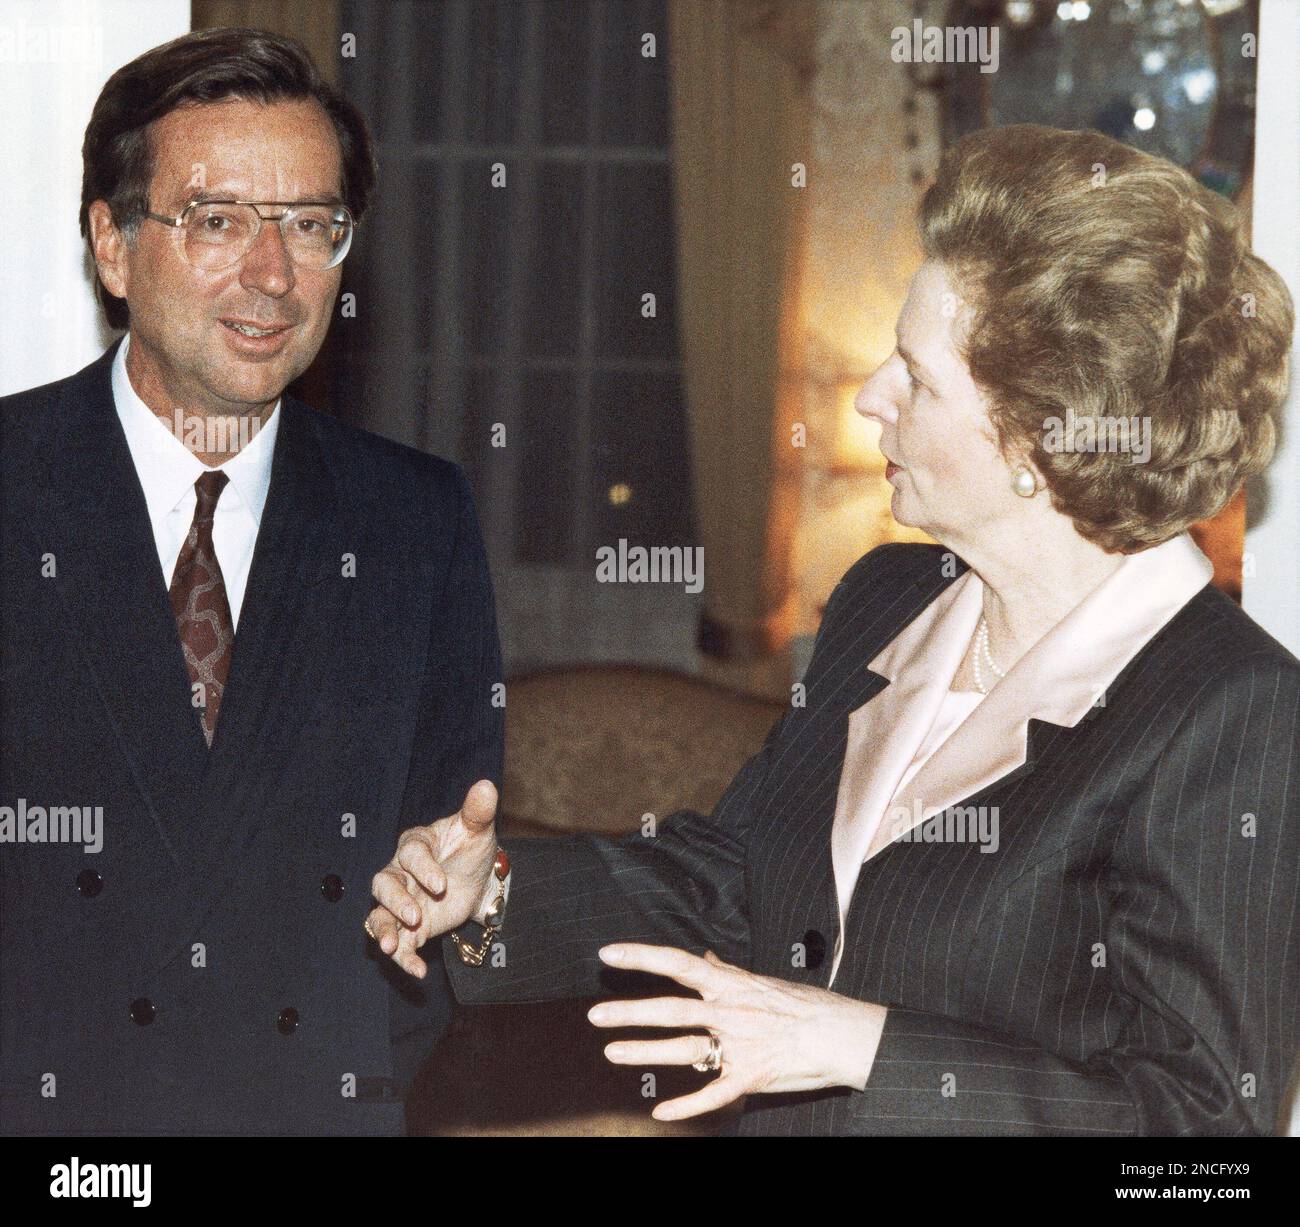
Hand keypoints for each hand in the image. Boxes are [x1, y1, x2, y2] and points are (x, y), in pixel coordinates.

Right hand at [366, 779, 498, 978]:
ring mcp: (401, 901)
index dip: (422, 868)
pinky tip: (418, 971)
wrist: (477, 880)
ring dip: (383, 931)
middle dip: (396, 901)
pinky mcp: (407, 927)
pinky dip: (403, 958)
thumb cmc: (471, 848)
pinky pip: (398, 943)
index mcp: (416, 844)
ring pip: (379, 914)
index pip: (410, 854)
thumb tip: (486, 785)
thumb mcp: (478, 831)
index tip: (441, 884)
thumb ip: (478, 811)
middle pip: (384, 884)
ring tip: (392, 948)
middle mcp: (401, 872)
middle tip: (415, 916)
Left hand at [589, 943, 887, 1121]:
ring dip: (644, 1052)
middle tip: (594, 1014)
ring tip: (612, 1052)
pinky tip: (660, 1112)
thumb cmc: (805, 1005)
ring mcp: (739, 1046)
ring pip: (684, 1050)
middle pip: (671, 1010)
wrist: (843, 1035)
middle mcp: (730, 1011)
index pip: (680, 963)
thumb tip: (706, 956)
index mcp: (732, 984)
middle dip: (630, 1012)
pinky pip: (712, 1094)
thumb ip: (728, 972)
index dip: (642, 956)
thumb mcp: (763, 981)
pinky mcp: (751, 1077)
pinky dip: (686, 1106)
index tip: (609, 953)